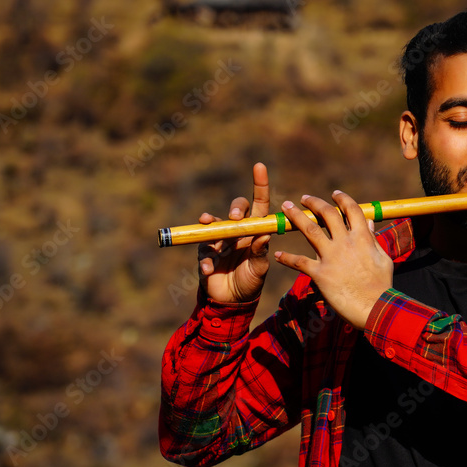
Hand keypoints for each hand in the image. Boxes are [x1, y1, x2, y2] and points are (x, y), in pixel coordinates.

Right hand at [197, 162, 271, 303]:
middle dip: (236, 208)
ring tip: (210, 227)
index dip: (260, 184)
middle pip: (237, 208)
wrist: (232, 301)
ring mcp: (220, 240)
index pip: (259, 204)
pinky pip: (203, 251)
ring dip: (212, 224)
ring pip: (214, 223)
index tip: (259, 166)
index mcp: (256, 231)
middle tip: (235, 219)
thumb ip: (260, 253)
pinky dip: (206, 260)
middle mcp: (238, 231)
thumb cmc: (251, 281)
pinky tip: (210, 269)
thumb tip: (264, 234)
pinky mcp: (206, 253)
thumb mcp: (259, 269)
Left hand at [274, 191, 393, 328]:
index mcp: (362, 238)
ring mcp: (331, 257)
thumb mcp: (384, 259)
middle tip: (304, 198)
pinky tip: (279, 255)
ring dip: (296, 217)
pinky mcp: (320, 273)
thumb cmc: (382, 286)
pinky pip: (299, 262)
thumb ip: (373, 240)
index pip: (351, 210)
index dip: (342, 199)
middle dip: (314, 203)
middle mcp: (345, 243)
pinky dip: (288, 258)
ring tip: (286, 208)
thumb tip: (369, 224)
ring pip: (310, 230)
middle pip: (327, 214)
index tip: (334, 194)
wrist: (374, 308)